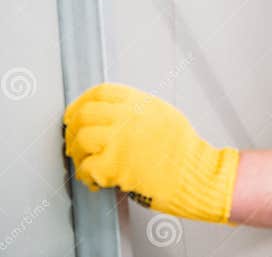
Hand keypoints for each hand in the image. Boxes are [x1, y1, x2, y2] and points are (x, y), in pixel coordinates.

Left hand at [64, 84, 239, 222]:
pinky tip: (97, 181)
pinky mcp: (115, 165)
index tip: (75, 114)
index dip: (81, 103)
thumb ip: (139, 110)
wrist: (196, 175)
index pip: (100, 92)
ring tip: (87, 164)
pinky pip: (86, 168)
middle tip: (74, 142)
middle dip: (73, 130)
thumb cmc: (185, 152)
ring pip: (80, 140)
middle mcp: (129, 116)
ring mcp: (120, 140)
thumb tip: (111, 114)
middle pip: (84, 114)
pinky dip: (87, 177)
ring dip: (79, 155)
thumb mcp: (165, 115)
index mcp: (142, 103)